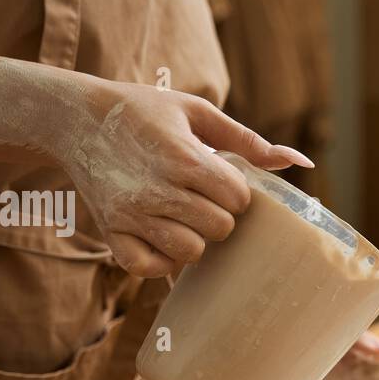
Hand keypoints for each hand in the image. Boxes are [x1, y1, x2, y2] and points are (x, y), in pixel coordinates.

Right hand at [54, 80, 312, 276]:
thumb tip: (301, 161)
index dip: (236, 192)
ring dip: (194, 238)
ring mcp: (131, 215)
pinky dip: (161, 260)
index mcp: (184, 158)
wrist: (76, 118)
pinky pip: (149, 268)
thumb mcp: (197, 112)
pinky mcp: (111, 233)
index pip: (238, 199)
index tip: (220, 180)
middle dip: (218, 215)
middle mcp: (157, 190)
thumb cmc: (144, 111)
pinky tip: (161, 236)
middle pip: (220, 228)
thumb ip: (248, 141)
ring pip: (190, 252)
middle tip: (200, 197)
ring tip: (182, 216)